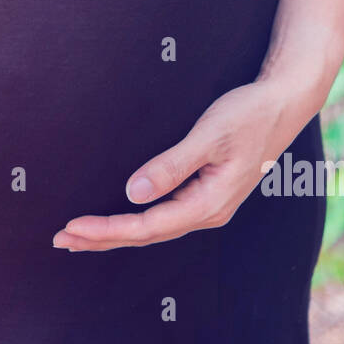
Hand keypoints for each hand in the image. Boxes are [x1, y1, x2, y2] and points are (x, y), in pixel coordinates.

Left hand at [52, 80, 306, 251]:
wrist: (283, 104)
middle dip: (102, 238)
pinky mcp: (205, 194)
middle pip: (146, 235)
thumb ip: (171, 166)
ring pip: (153, 229)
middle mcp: (207, 212)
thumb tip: (133, 193)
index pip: (147, 226)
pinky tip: (119, 221)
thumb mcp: (209, 136)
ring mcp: (207, 205)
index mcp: (208, 204)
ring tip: (78, 236)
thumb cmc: (248, 114)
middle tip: (60, 239)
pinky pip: (163, 217)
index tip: (73, 228)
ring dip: (115, 232)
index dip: (107, 230)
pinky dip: (134, 221)